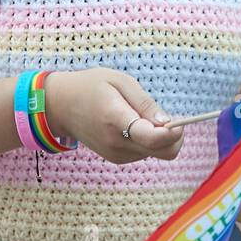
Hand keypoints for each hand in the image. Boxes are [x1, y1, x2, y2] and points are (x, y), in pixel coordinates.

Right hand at [45, 68, 183, 164]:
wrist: (61, 106)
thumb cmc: (91, 86)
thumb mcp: (119, 81)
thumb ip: (145, 103)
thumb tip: (169, 123)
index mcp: (115, 119)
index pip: (151, 138)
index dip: (173, 133)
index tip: (180, 122)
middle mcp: (116, 143)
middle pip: (163, 151)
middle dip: (172, 135)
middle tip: (161, 114)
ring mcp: (116, 154)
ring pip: (157, 152)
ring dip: (159, 136)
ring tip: (137, 114)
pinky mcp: (117, 159)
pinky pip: (145, 152)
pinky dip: (147, 140)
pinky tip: (131, 123)